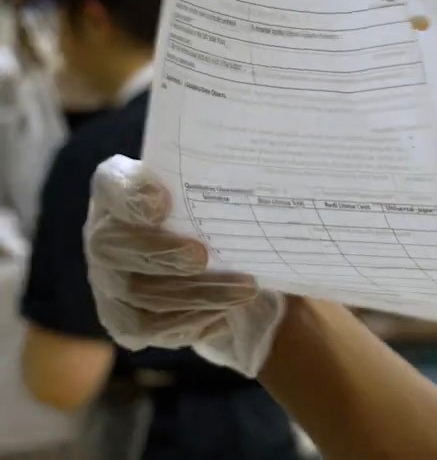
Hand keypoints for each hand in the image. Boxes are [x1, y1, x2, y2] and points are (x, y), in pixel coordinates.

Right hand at [84, 155, 286, 376]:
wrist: (213, 259)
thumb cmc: (213, 210)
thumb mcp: (220, 187)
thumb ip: (226, 178)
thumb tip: (266, 174)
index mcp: (120, 189)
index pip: (112, 183)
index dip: (129, 195)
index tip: (160, 202)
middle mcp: (104, 233)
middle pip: (111, 245)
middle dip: (159, 252)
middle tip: (201, 256)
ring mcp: (106, 279)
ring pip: (136, 293)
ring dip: (192, 293)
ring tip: (244, 290)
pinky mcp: (120, 317)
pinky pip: (146, 327)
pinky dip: (189, 321)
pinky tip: (225, 314)